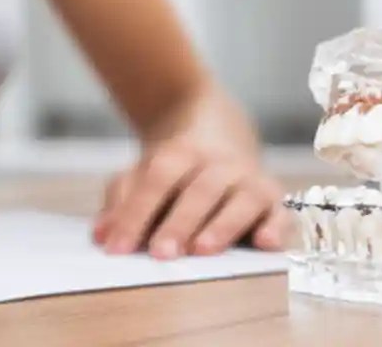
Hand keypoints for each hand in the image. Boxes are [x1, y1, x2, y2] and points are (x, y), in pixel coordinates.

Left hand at [92, 137, 288, 258]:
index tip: (115, 249)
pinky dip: (275, 228)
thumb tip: (102, 236)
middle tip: (160, 254)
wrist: (220, 128)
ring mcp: (249, 179)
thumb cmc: (176, 166)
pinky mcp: (273, 200)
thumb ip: (122, 202)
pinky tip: (264, 244)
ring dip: (222, 226)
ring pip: (240, 200)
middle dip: (179, 223)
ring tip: (202, 250)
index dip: (135, 213)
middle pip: (199, 190)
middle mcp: (219, 163)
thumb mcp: (143, 172)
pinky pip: (279, 213)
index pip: (157, 180)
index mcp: (182, 152)